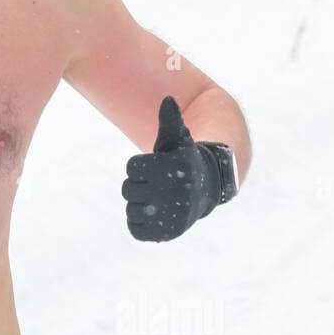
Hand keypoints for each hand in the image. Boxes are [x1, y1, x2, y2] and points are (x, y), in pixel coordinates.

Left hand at [121, 96, 224, 241]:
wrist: (205, 191)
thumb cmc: (184, 160)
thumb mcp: (179, 139)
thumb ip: (170, 121)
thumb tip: (168, 100)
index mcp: (175, 168)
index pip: (132, 167)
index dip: (141, 166)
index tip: (158, 167)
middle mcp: (175, 193)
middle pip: (128, 188)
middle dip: (139, 184)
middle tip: (158, 184)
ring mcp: (172, 217)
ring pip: (131, 209)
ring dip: (140, 204)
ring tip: (159, 199)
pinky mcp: (165, 234)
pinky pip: (135, 228)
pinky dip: (141, 222)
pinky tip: (157, 214)